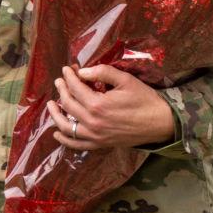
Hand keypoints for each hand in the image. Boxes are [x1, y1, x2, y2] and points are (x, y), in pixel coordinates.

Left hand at [47, 64, 177, 151]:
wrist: (161, 123)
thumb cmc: (145, 99)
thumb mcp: (126, 80)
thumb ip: (103, 72)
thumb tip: (83, 71)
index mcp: (98, 104)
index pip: (75, 87)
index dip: (68, 76)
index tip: (67, 69)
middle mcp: (92, 122)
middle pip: (68, 103)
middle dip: (61, 89)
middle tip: (60, 81)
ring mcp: (95, 135)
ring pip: (66, 126)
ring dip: (55, 114)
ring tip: (51, 104)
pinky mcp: (100, 144)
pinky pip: (77, 144)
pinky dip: (65, 140)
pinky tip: (56, 133)